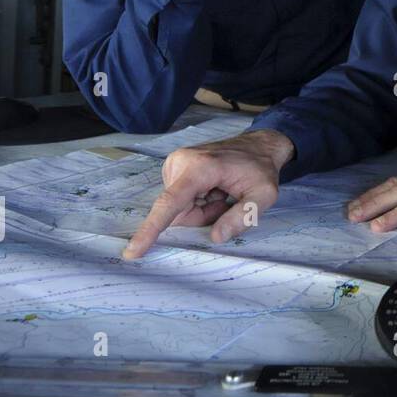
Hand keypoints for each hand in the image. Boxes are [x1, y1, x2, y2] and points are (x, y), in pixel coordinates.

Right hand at [122, 129, 295, 259]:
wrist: (259, 146)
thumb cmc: (261, 169)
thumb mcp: (263, 196)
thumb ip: (242, 217)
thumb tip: (216, 238)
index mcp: (199, 167)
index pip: (170, 203)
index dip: (151, 229)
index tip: (132, 251)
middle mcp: (180, 162)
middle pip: (178, 213)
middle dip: (203, 215)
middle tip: (226, 199)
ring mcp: (174, 164)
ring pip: (179, 210)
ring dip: (202, 209)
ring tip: (222, 192)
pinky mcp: (174, 168)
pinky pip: (180, 202)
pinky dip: (199, 202)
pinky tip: (214, 188)